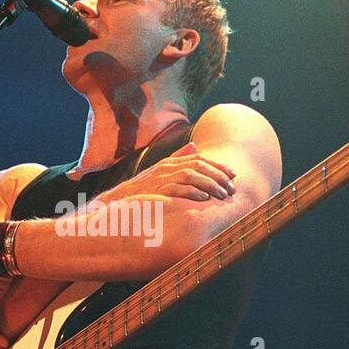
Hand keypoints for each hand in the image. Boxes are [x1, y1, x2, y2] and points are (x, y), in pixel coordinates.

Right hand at [96, 141, 236, 203]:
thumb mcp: (159, 171)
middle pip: (199, 165)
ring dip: (210, 185)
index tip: (233, 175)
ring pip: (191, 175)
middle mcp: (166, 167)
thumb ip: (177, 158)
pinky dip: (192, 192)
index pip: (200, 159)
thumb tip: (194, 146)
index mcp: (169, 163)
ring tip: (223, 195)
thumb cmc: (140, 190)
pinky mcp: (155, 191)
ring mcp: (160, 178)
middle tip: (232, 188)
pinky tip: (204, 198)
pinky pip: (176, 189)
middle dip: (219, 176)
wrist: (115, 202)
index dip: (218, 166)